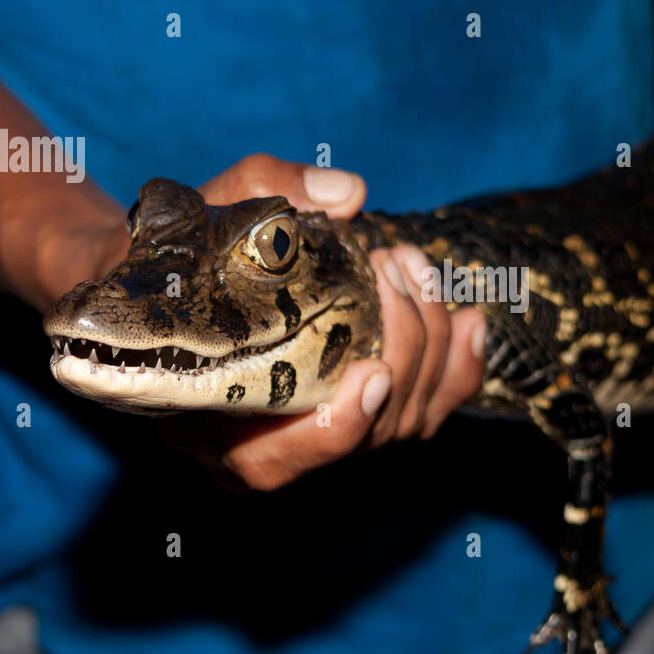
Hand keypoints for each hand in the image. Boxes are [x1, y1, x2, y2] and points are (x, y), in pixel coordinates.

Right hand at [161, 153, 486, 491]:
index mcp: (205, 426)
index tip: (374, 374)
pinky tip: (473, 322)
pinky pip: (427, 411)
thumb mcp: (204, 215)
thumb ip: (265, 191)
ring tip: (415, 266)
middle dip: (402, 348)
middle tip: (394, 265)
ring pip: (404, 421)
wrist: (181, 288)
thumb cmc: (181, 259)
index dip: (333, 430)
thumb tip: (348, 193)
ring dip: (432, 342)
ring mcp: (323, 436)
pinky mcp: (367, 418)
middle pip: (362, 434)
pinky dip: (459, 369)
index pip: (269, 462)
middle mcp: (266, 448)